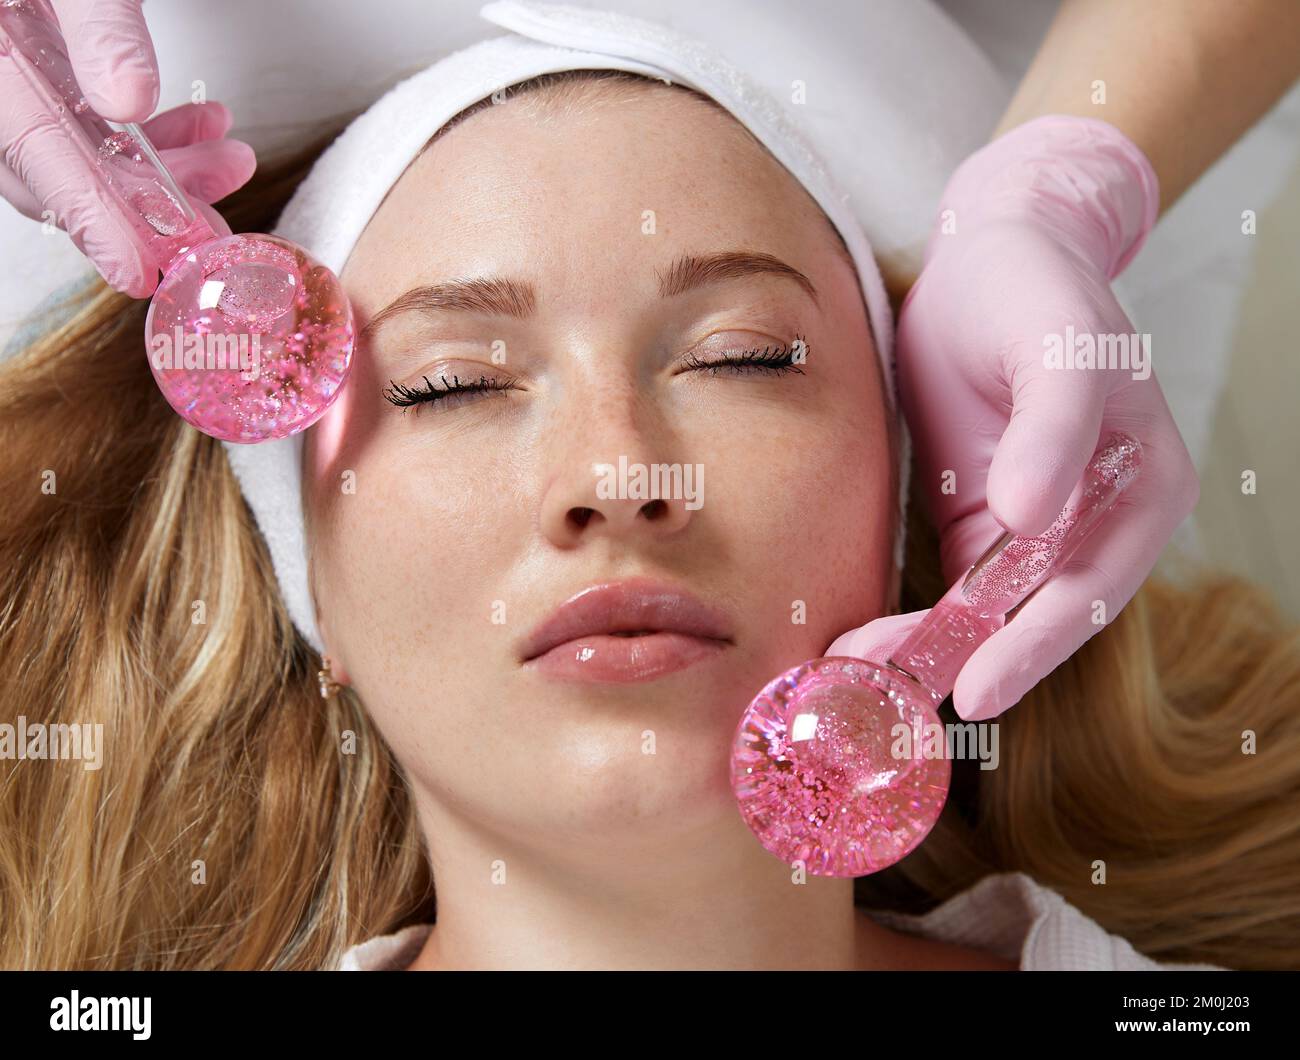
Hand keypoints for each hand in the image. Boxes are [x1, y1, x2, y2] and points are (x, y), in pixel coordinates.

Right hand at [0, 0, 255, 295]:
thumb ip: (97, 22)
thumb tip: (126, 100)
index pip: (34, 154)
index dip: (93, 221)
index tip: (142, 270)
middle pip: (56, 167)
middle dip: (146, 206)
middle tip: (214, 232)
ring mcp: (10, 66)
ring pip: (78, 147)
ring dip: (162, 167)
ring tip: (231, 157)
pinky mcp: (35, 60)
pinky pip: (83, 118)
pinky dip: (146, 132)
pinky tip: (201, 122)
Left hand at [828, 116, 1199, 720]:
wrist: (987, 254)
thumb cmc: (1032, 287)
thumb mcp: (1053, 342)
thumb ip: (1052, 425)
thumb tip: (1033, 517)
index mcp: (1142, 487)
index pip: (1091, 586)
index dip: (1034, 644)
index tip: (975, 687)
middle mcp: (1098, 521)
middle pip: (1036, 615)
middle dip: (967, 659)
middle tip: (890, 695)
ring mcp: (1039, 527)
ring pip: (991, 612)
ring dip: (929, 647)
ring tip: (859, 672)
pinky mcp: (984, 519)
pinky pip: (956, 585)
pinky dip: (917, 616)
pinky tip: (865, 636)